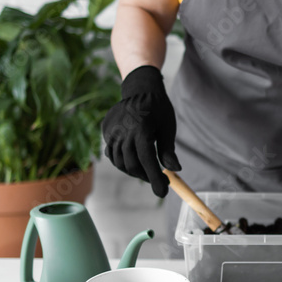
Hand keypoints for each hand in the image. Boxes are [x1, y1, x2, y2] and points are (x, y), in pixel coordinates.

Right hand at [102, 65, 180, 196]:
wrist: (140, 89)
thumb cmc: (159, 109)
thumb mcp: (168, 128)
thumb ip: (168, 150)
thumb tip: (175, 169)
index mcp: (141, 129)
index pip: (147, 161)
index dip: (155, 180)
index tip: (163, 193)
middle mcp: (123, 131)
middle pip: (132, 165)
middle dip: (146, 177)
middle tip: (160, 180)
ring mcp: (111, 131)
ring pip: (119, 162)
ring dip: (134, 170)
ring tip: (147, 171)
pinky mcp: (106, 130)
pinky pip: (112, 153)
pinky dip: (122, 161)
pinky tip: (134, 160)